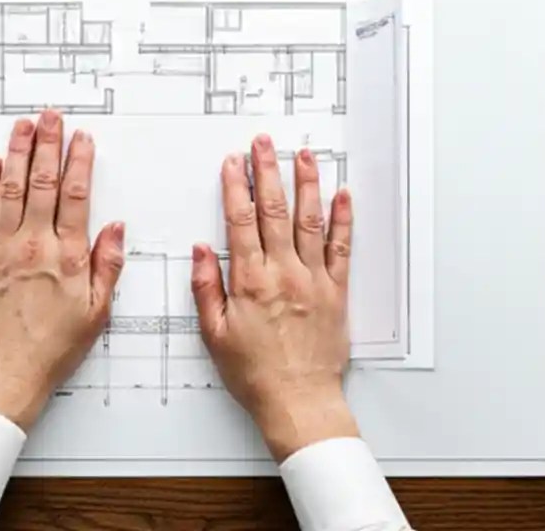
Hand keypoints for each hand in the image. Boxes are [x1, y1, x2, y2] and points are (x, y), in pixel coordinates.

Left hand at [0, 109, 124, 429]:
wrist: (5, 372)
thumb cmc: (51, 348)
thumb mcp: (97, 312)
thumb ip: (107, 265)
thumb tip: (115, 229)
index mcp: (67, 256)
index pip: (75, 195)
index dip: (78, 162)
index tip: (81, 139)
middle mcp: (33, 244)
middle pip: (41, 181)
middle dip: (47, 144)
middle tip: (50, 117)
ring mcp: (2, 248)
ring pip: (9, 188)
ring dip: (16, 152)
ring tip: (22, 126)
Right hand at [190, 134, 357, 461]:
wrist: (298, 400)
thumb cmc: (255, 373)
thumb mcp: (214, 334)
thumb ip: (206, 288)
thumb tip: (201, 252)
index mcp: (250, 282)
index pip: (240, 221)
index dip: (236, 187)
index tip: (233, 163)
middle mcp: (283, 273)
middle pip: (274, 211)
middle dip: (269, 172)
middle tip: (265, 143)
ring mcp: (313, 280)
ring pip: (309, 220)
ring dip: (306, 184)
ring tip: (303, 155)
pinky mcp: (335, 292)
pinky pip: (341, 248)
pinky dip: (343, 219)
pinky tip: (342, 196)